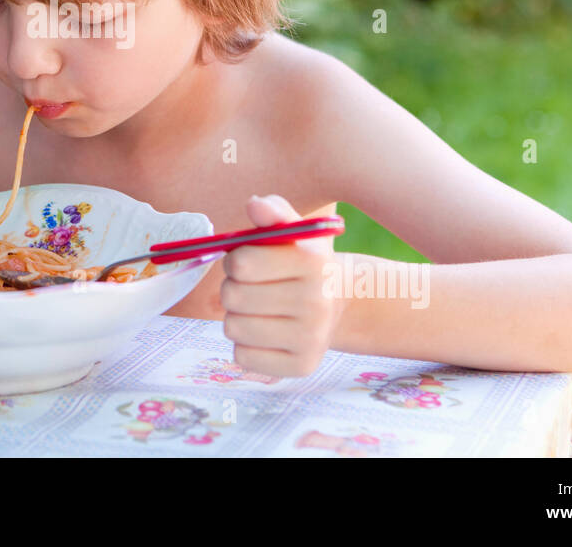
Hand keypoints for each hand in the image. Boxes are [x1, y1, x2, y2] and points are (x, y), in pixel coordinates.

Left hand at [219, 194, 340, 377]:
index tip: (247, 262)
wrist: (339, 302)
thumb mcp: (294, 231)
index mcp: (314, 263)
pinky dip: (246, 345)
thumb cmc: (302, 261)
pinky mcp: (302, 367)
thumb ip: (272, 213)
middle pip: (232, 297)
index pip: (240, 263)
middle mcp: (317, 302)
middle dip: (233, 288)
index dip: (235, 260)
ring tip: (258, 309)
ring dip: (237, 317)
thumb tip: (254, 204)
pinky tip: (266, 332)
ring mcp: (311, 339)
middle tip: (251, 287)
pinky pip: (242, 357)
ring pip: (233, 328)